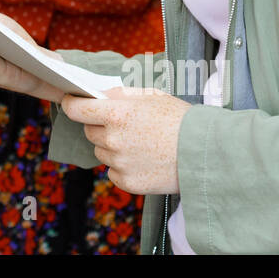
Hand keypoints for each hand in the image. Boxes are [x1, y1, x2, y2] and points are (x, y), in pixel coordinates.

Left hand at [60, 88, 190, 194]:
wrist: (206, 153)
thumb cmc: (180, 119)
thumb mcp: (150, 96)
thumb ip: (119, 94)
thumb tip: (97, 95)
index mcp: (116, 114)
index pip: (76, 109)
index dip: (72, 104)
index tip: (72, 103)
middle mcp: (113, 140)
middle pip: (89, 132)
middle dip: (101, 127)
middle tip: (126, 126)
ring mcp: (119, 163)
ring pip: (101, 152)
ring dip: (112, 147)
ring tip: (141, 144)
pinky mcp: (127, 183)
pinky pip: (113, 172)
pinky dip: (123, 167)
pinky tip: (144, 160)